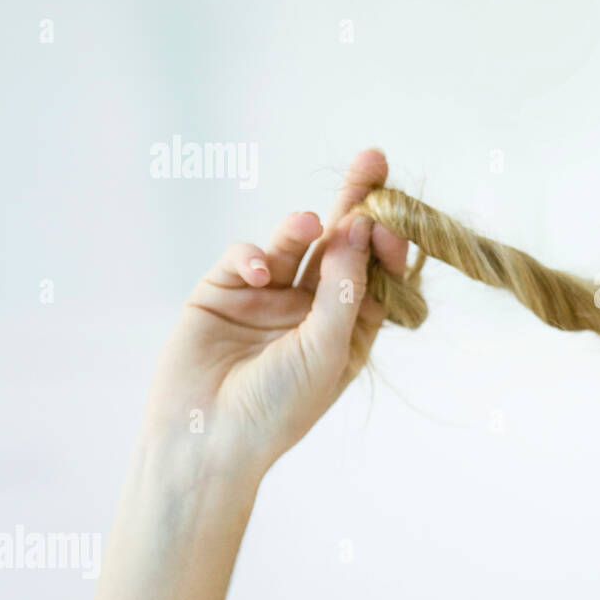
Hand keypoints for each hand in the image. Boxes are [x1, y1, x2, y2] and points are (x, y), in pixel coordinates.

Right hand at [139, 148, 410, 485]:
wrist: (206, 439)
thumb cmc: (279, 406)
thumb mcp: (327, 349)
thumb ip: (345, 289)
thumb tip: (361, 229)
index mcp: (349, 328)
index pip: (377, 273)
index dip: (387, 244)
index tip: (394, 221)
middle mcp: (313, 308)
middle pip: (342, 245)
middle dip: (357, 203)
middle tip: (374, 160)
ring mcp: (269, 297)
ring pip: (296, 244)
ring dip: (306, 226)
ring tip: (313, 223)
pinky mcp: (224, 290)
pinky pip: (246, 256)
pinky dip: (254, 254)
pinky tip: (259, 272)